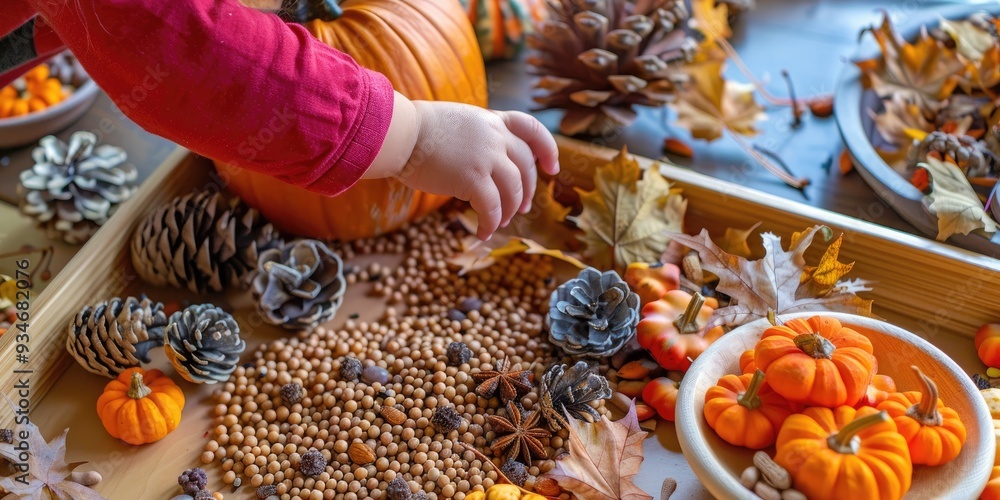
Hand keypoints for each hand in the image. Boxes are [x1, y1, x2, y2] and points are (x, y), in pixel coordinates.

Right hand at [369, 94, 558, 239]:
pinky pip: (492, 207)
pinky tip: (483, 232)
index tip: (552, 167)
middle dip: (526, 191)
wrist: (400, 134)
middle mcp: (495, 137)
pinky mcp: (473, 179)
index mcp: (492, 120)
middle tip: (522, 208)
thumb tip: (486, 162)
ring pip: (512, 190)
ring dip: (508, 210)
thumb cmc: (418, 131)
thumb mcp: (458, 122)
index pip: (531, 129)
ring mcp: (487, 157)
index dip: (547, 149)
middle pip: (525, 167)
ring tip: (499, 222)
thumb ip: (478, 137)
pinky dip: (491, 223)